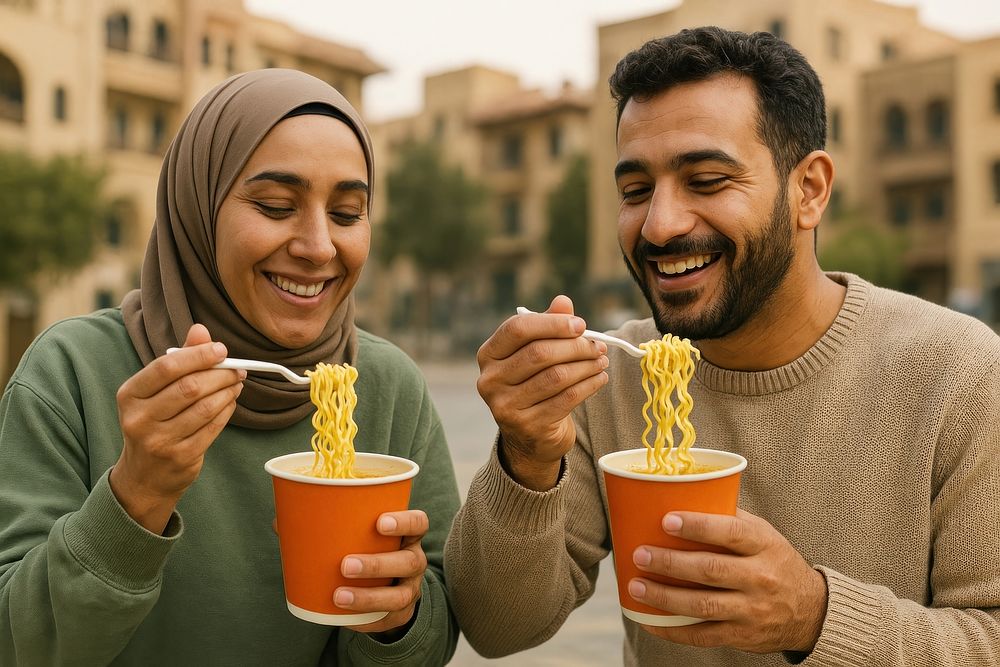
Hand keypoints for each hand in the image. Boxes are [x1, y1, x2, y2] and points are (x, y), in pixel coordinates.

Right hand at [111, 324, 244, 533]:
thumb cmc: (153, 422)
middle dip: (220, 374)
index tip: (221, 350)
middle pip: (190, 387)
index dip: (198, 355)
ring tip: (236, 384)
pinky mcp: (180, 457)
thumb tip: (201, 330)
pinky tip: (230, 402)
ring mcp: (159, 441)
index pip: (166, 367)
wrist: (144, 476)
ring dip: (227, 392)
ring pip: (205, 407)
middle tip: (237, 369)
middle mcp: (139, 418)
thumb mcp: (156, 391)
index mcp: (129, 394)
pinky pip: (213, 427)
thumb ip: (179, 359)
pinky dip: (227, 411)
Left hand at [334, 510, 428, 637]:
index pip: (418, 523)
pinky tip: (343, 616)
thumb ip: (336, 527)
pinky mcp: (400, 614)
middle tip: (345, 565)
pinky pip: (387, 619)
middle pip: (409, 562)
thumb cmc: (366, 551)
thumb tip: (284, 520)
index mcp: (408, 536)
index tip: (379, 522)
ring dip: (368, 596)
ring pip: (399, 595)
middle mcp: (414, 561)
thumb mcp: (362, 537)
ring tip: (339, 596)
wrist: (385, 590)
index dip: (404, 522)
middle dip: (377, 564)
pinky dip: (364, 617)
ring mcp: (410, 589)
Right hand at [476, 295, 607, 489]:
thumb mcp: (536, 352)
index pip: (517, 329)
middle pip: (540, 353)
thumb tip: (563, 301)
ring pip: (556, 376)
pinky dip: (589, 385)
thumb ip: (548, 326)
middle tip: (598, 346)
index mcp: (488, 354)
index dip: (552, 323)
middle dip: (575, 346)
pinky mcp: (527, 425)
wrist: (530, 436)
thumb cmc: (534, 383)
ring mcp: (505, 405)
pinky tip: (600, 378)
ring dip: (586, 366)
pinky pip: (567, 399)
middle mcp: (490, 380)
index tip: (581, 324)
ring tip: (601, 361)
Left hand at [628, 509, 827, 653]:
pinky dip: (673, 630)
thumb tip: (682, 496)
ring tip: (636, 587)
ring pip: (704, 605)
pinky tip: (649, 620)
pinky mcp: (742, 636)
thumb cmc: (774, 561)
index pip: (731, 532)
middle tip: (640, 555)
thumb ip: (729, 518)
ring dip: (665, 598)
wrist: (810, 611)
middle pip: (711, 570)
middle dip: (670, 563)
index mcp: (764, 545)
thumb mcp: (763, 534)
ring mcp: (752, 610)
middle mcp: (760, 577)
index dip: (698, 526)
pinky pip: (703, 635)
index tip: (667, 520)